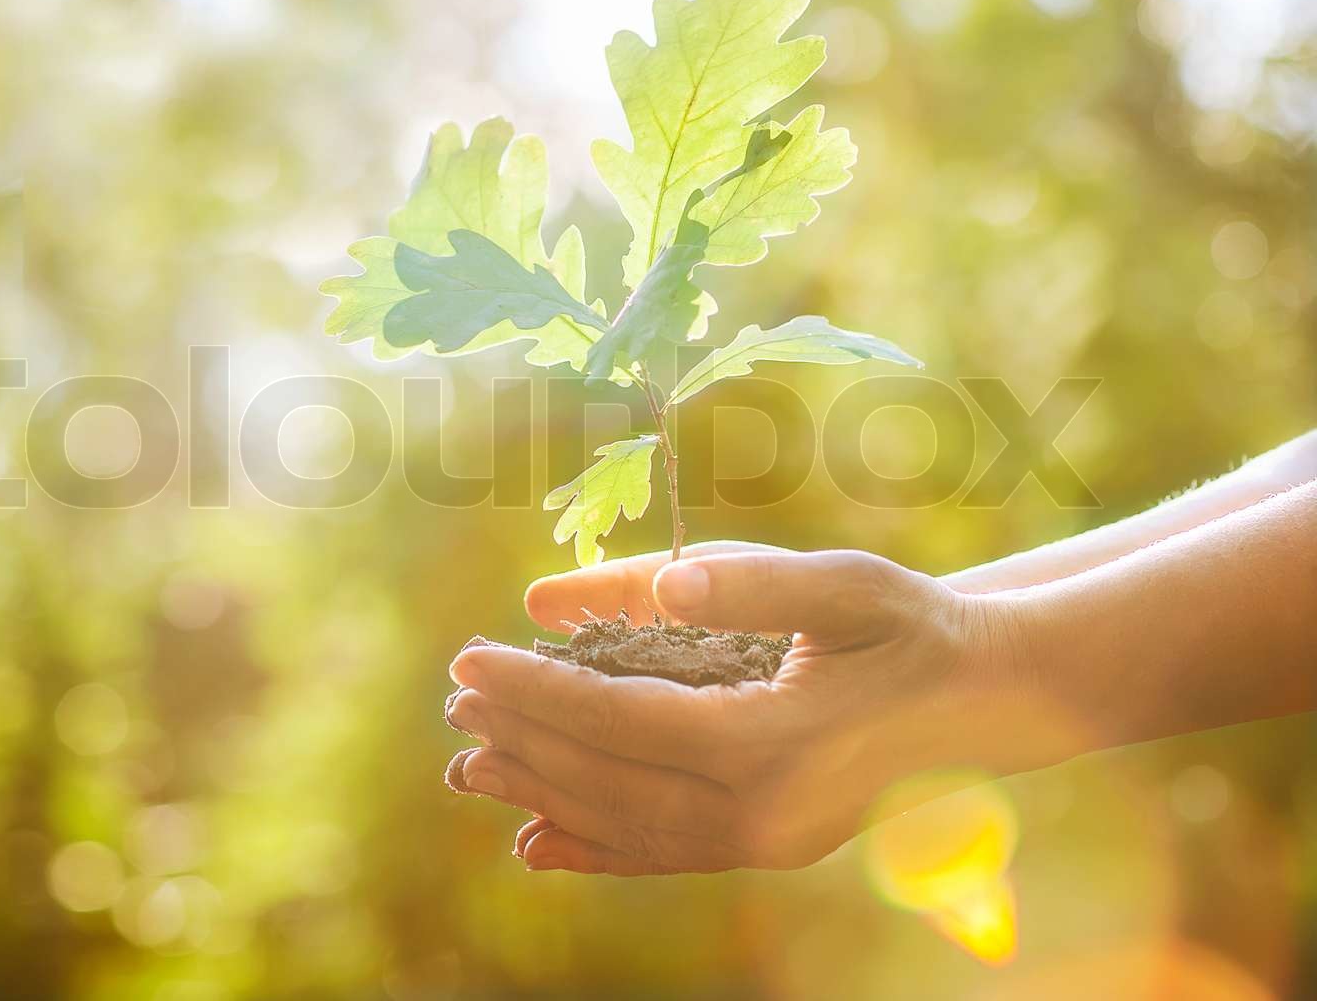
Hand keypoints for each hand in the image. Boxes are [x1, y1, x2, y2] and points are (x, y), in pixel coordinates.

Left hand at [445, 543, 1060, 874]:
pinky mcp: (766, 849)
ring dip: (542, 794)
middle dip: (525, 739)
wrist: (985, 699)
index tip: (468, 662)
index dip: (538, 691)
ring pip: (623, 827)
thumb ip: (744, 584)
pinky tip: (538, 842)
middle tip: (457, 702)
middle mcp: (760, 814)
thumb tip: (653, 585)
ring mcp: (763, 843)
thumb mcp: (840, 586)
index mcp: (772, 744)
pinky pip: (659, 857)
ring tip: (472, 764)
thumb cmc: (912, 627)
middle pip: (608, 780)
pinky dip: (592, 849)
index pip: (621, 721)